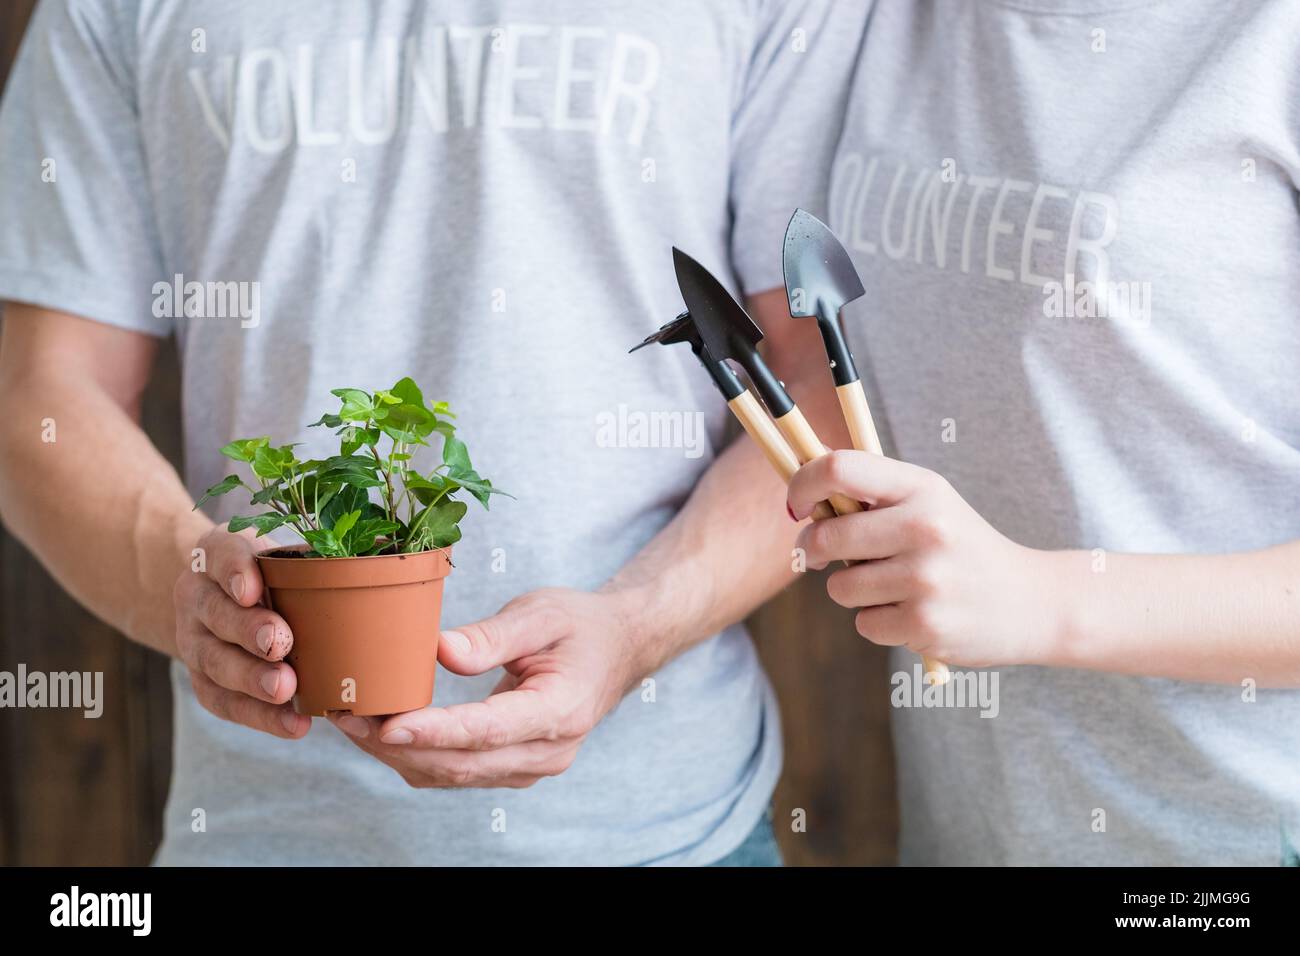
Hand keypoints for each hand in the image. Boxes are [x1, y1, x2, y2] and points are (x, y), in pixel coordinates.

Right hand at [172, 527, 311, 737]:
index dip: (233, 570)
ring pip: (215, 661)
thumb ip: (323, 558)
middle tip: (279, 643)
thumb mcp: (291, 554)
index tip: (251, 589)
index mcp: (218, 554)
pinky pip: (226, 702)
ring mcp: (194, 640)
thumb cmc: (278, 575)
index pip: (220, 553)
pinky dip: (260, 716)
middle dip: (248, 630)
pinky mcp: (204, 681)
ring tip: (285, 689)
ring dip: (251, 678)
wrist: (230, 604)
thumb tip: (389, 551)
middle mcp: (198, 596)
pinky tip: (293, 724)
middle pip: (215, 612)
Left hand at [328, 588, 645, 787]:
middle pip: (463, 764)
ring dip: (401, 756)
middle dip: (399, 747)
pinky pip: (458, 773)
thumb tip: (440, 651)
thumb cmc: (580, 625)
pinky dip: (418, 756)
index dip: (436, 731)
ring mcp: (532, 767)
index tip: (388, 725)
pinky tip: (384, 731)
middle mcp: (548, 751)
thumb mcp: (542, 613)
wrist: (617, 649)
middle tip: (348, 717)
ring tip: (353, 722)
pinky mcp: (514, 768)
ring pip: (454, 775)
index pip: (488, 730)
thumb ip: (493, 636)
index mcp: (561, 710)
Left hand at [788, 451, 1058, 667]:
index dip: (802, 483)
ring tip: (893, 586)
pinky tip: (913, 612)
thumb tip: (800, 503)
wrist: (1032, 601)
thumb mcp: (929, 504)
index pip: (840, 468)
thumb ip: (872, 496)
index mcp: (922, 488)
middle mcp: (925, 528)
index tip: (796, 504)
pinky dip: (878, 622)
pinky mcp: (925, 625)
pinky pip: (864, 624)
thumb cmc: (961, 548)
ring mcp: (926, 578)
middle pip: (827, 536)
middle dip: (813, 549)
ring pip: (839, 587)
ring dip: (852, 589)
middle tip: (821, 555)